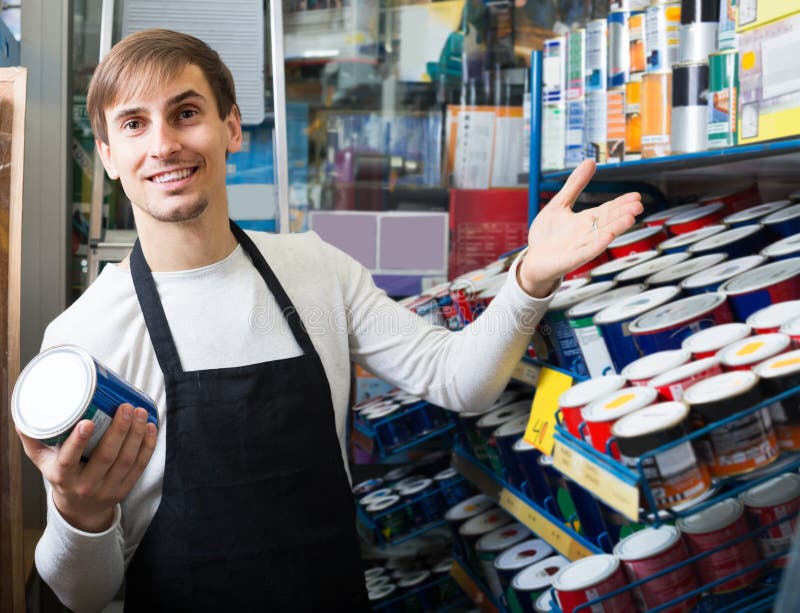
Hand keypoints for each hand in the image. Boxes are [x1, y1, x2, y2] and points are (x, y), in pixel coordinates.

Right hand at [17, 403, 157, 532]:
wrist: (79, 511)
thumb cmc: (61, 477)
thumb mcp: (42, 462)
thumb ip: (34, 439)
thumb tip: (23, 414)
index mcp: (62, 477)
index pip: (69, 460)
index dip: (78, 442)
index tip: (88, 422)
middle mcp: (85, 485)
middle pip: (106, 457)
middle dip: (119, 430)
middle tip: (126, 407)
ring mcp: (107, 489)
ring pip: (126, 460)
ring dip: (136, 435)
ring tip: (140, 413)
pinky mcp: (125, 489)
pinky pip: (139, 466)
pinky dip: (147, 446)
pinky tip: (150, 428)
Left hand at [518, 160, 643, 296]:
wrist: (534, 260)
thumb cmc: (547, 236)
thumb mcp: (560, 204)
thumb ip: (574, 185)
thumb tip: (590, 162)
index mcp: (585, 221)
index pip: (607, 209)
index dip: (621, 203)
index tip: (636, 196)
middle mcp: (586, 233)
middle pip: (608, 221)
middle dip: (623, 213)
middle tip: (638, 205)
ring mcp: (581, 246)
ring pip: (602, 236)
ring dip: (616, 227)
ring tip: (630, 218)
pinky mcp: (572, 259)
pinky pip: (587, 251)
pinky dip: (597, 244)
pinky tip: (607, 237)